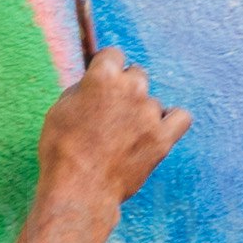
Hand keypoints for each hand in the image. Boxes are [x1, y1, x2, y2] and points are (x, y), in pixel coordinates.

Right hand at [43, 0, 189, 206]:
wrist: (80, 188)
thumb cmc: (62, 150)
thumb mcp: (61, 108)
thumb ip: (84, 89)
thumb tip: (96, 84)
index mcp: (103, 76)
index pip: (114, 54)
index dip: (107, 68)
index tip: (104, 81)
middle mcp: (130, 88)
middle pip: (138, 74)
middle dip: (127, 88)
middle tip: (114, 113)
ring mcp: (150, 113)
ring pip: (153, 102)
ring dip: (143, 113)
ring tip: (125, 137)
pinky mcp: (163, 137)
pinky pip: (181, 117)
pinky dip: (171, 121)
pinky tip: (157, 130)